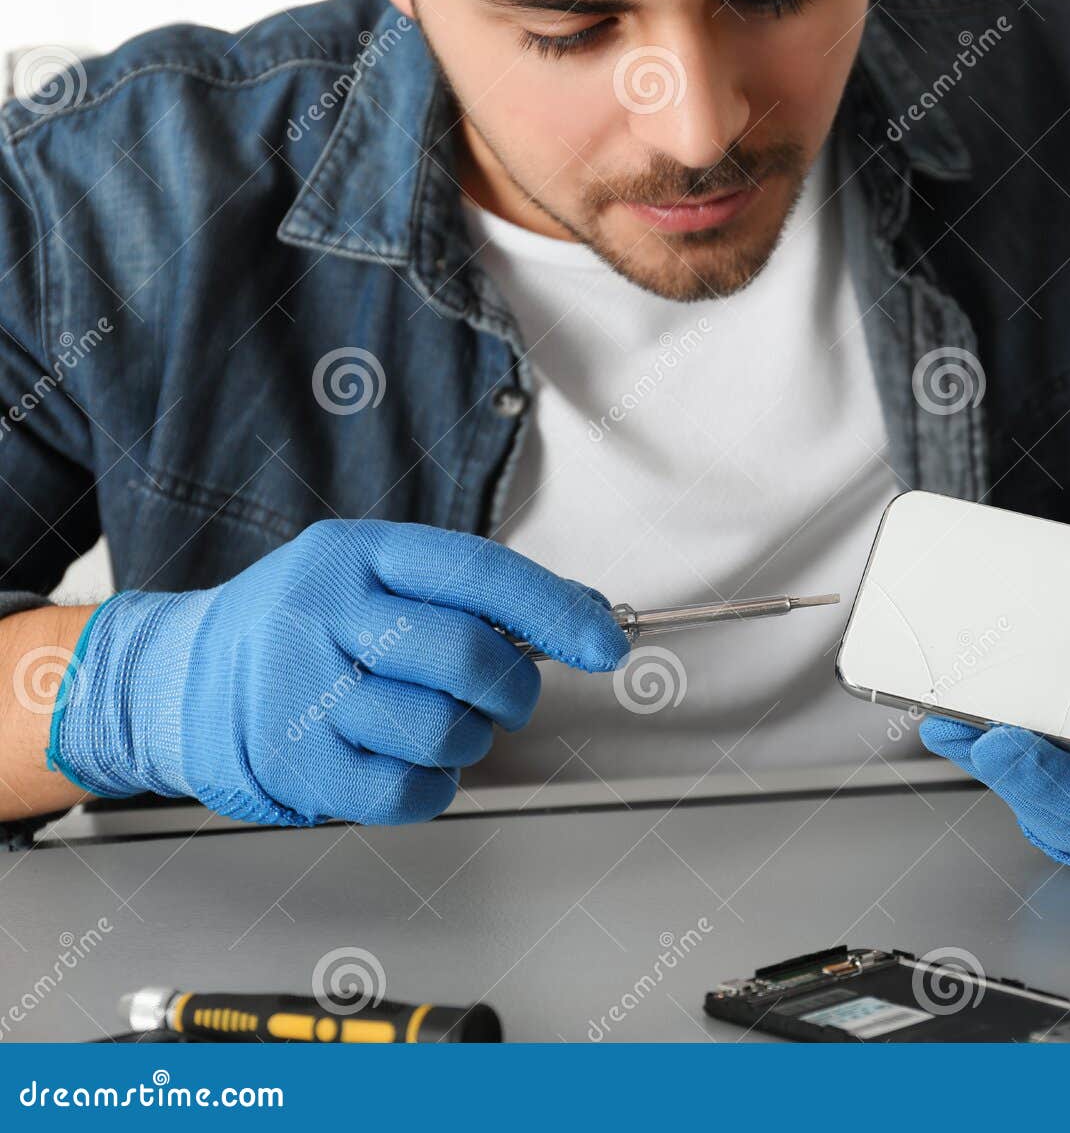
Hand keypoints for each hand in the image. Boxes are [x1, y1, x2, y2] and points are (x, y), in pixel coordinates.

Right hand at [50, 520, 628, 825]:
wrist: (187, 676)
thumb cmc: (307, 626)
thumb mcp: (375, 576)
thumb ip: (470, 593)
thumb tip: (588, 617)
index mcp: (358, 553)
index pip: (479, 573)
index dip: (557, 610)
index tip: (608, 642)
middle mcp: (323, 613)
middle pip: (467, 656)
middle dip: (513, 687)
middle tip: (505, 696)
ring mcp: (301, 690)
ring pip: (442, 729)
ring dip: (470, 738)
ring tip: (443, 725)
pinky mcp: (294, 764)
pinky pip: (408, 790)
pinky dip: (434, 785)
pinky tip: (412, 762)